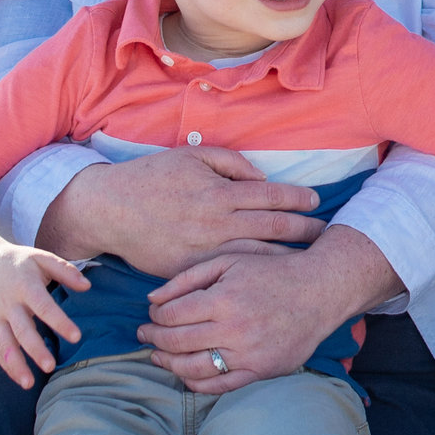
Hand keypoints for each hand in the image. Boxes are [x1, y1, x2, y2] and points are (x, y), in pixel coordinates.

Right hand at [0, 240, 88, 388]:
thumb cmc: (19, 261)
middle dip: (35, 349)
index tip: (76, 336)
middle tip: (50, 366)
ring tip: (29, 383)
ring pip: (5, 344)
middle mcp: (8, 303)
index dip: (59, 322)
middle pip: (22, 330)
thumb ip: (65, 270)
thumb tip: (88, 286)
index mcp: (24, 285)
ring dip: (16, 364)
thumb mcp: (41, 257)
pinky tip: (20, 378)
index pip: (43, 306)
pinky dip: (6, 364)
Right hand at [40, 146, 323, 271]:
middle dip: (303, 231)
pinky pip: (226, 275)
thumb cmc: (152, 177)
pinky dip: (251, 276)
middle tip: (326, 234)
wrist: (109, 209)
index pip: (271, 196)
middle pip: (272, 228)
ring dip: (285, 257)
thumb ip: (231, 163)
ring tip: (309, 261)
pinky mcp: (188, 270)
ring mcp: (202, 250)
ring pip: (255, 257)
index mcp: (218, 192)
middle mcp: (215, 222)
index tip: (317, 202)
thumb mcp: (192, 156)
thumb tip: (262, 177)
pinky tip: (270, 279)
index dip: (298, 199)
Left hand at [139, 227, 400, 394]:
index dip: (155, 316)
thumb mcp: (231, 260)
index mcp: (224, 299)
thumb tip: (152, 299)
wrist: (319, 291)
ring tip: (158, 355)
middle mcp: (234, 330)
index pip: (172, 316)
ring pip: (193, 368)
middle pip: (177, 342)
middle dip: (154, 339)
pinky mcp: (260, 371)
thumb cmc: (271, 271)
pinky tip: (185, 372)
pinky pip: (219, 385)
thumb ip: (190, 277)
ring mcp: (248, 354)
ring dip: (168, 363)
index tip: (153, 314)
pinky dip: (196, 382)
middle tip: (145, 335)